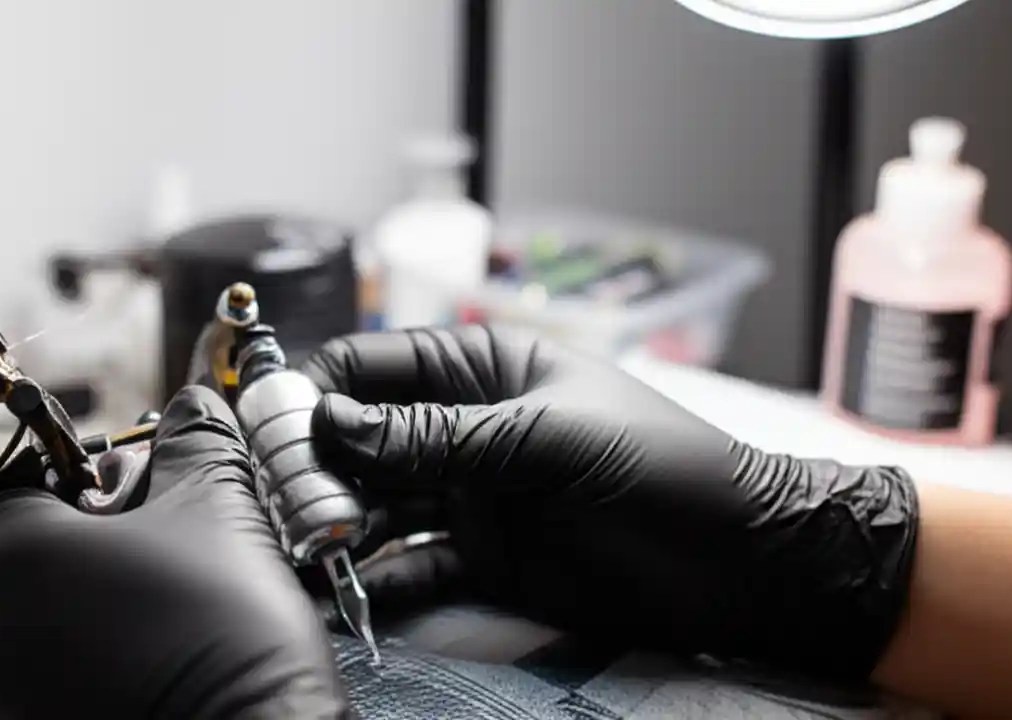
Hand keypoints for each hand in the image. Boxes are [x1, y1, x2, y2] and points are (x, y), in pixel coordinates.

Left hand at [0, 386, 348, 718]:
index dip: (57, 475)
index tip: (106, 482)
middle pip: (15, 557)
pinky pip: (43, 681)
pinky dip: (83, 663)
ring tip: (157, 608)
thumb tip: (192, 407)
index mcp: (13, 555)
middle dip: (77, 540)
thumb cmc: (229, 634)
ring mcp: (0, 698)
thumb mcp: (220, 510)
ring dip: (78, 604)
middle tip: (151, 543)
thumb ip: (193, 442)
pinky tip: (148, 660)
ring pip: (29, 624)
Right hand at [303, 326, 917, 679]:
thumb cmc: (662, 469)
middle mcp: (461, 430)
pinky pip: (412, 569)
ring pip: (377, 506)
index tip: (270, 425)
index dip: (318, 388)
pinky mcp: (482, 561)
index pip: (374, 364)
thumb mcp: (549, 438)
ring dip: (335, 526)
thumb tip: (333, 424)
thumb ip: (439, 436)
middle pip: (361, 440)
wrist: (741, 561)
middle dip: (315, 467)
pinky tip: (335, 597)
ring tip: (296, 552)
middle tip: (280, 504)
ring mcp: (468, 497)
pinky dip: (374, 583)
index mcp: (482, 370)